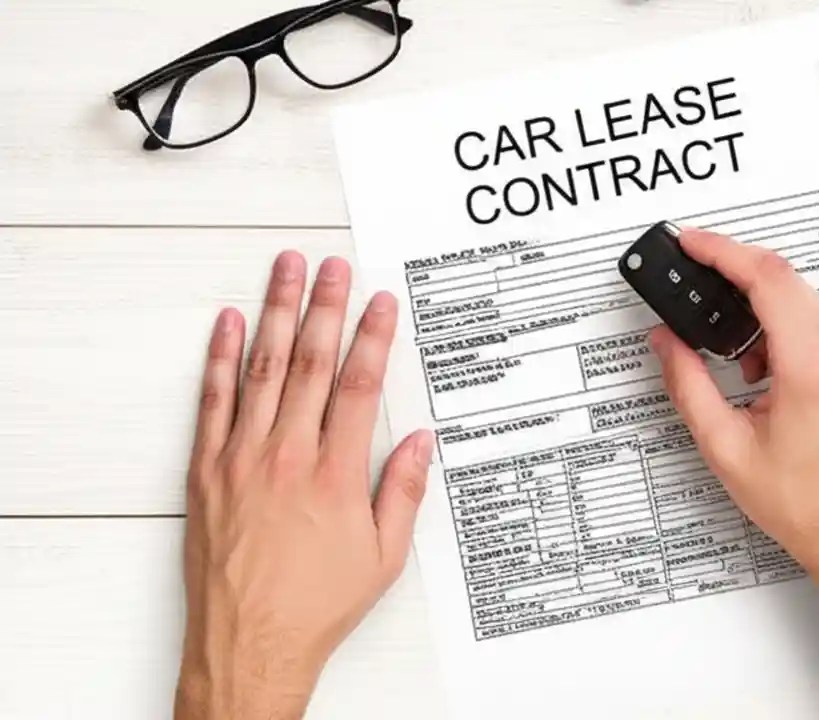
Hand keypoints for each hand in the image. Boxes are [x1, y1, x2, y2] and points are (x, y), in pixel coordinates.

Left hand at [177, 251, 431, 719]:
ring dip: (274, 314)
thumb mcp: (382, 556)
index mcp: (334, 474)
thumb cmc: (314, 605)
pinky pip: (213, 402)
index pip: (358, 386)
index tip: (380, 303)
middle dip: (324, 307)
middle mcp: (287, 456)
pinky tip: (227, 324)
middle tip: (331, 266)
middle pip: (309, 363)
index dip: (372, 337)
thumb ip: (401, 492)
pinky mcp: (207, 471)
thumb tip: (419, 442)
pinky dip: (220, 359)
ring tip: (283, 272)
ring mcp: (242, 459)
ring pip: (261, 370)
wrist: (248, 643)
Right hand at [649, 230, 818, 579]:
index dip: (722, 251)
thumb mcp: (726, 447)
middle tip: (693, 289)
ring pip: (797, 296)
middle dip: (732, 277)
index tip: (689, 243)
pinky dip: (779, 326)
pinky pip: (814, 318)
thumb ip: (688, 384)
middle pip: (782, 278)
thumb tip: (667, 341)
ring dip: (757, 308)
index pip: (766, 279)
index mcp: (812, 367)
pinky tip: (760, 368)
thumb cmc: (806, 502)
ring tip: (733, 359)